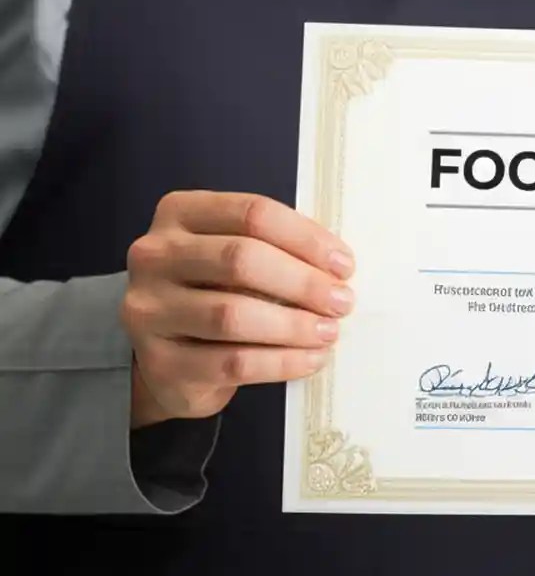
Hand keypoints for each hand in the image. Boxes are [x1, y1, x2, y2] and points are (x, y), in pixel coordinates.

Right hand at [121, 191, 355, 428]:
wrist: (170, 359)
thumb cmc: (217, 294)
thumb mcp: (236, 257)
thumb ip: (276, 249)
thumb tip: (338, 267)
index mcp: (180, 214)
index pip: (252, 214)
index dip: (306, 238)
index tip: (344, 264)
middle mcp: (154, 256)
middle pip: (241, 259)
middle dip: (303, 282)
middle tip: (341, 301)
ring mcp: (149, 309)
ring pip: (233, 314)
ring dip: (294, 325)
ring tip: (329, 332)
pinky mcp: (159, 361)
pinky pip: (232, 362)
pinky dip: (281, 362)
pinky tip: (311, 359)